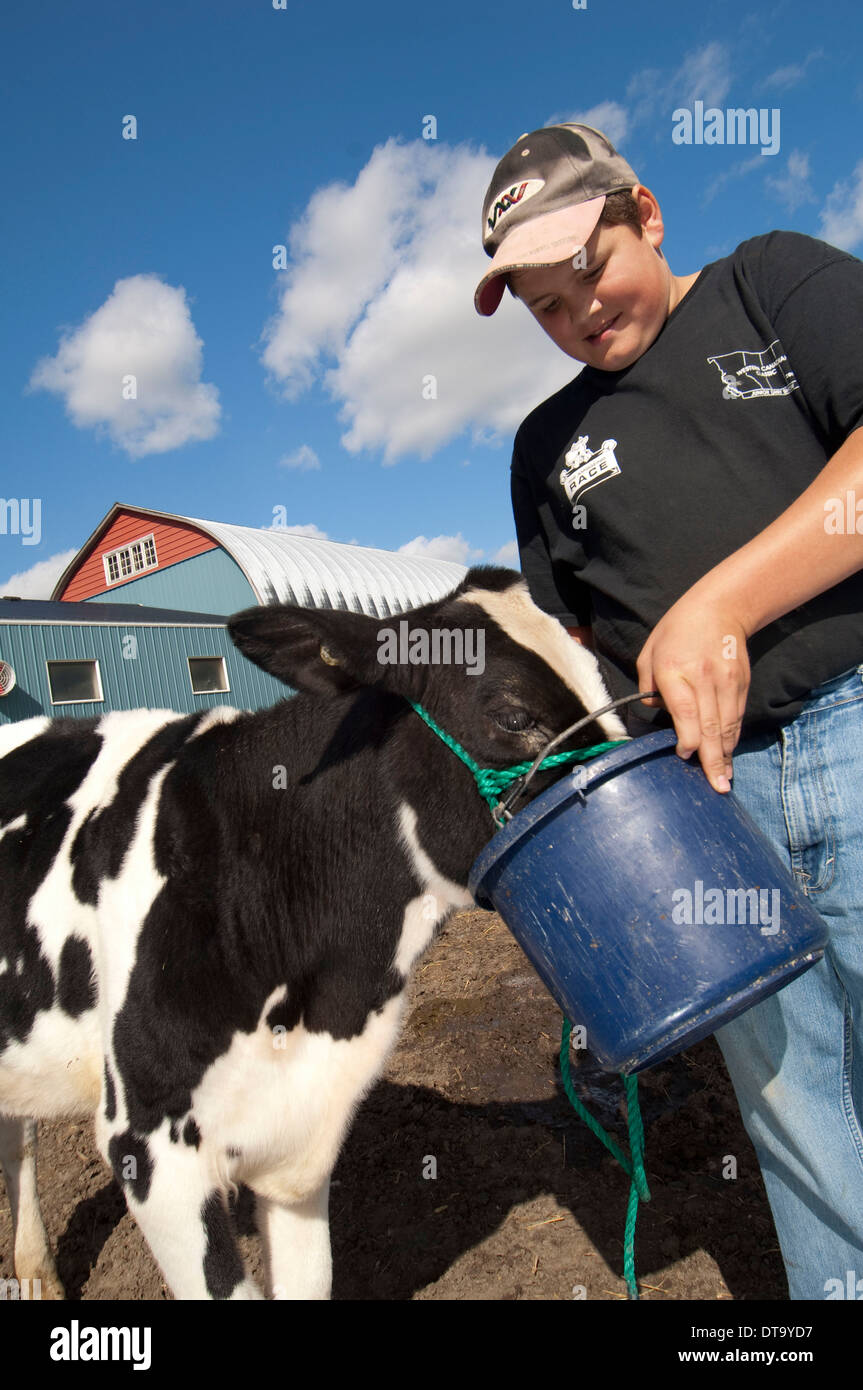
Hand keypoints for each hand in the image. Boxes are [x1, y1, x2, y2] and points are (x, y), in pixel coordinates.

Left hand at [636, 596, 749, 792]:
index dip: (687, 738)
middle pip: (710, 725)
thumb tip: (658, 713)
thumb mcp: (649, 653)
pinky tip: (728, 755)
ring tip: (724, 780)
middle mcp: (703, 678)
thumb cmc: (676, 632)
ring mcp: (726, 681)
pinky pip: (737, 717)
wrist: (720, 607)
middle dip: (712, 759)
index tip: (685, 756)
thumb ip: (647, 685)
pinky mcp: (742, 683)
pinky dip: (732, 738)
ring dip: (725, 754)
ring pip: (727, 725)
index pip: (685, 711)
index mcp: (674, 670)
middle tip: (716, 787)